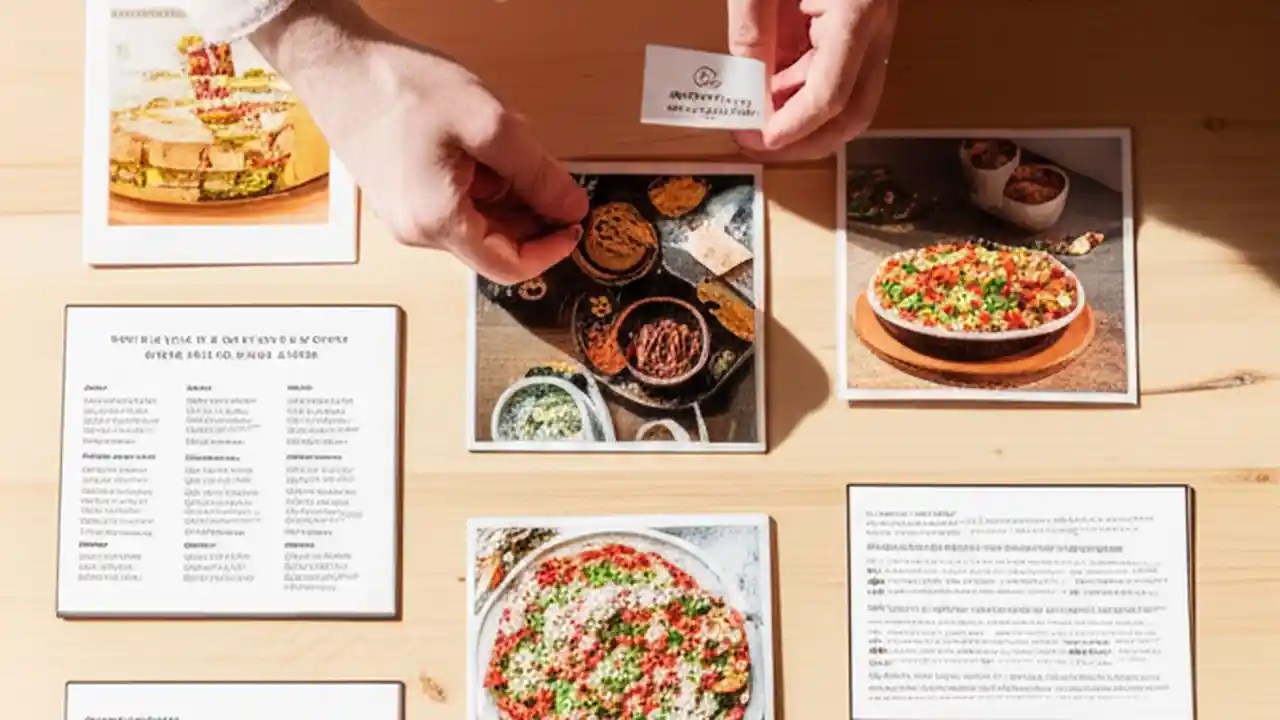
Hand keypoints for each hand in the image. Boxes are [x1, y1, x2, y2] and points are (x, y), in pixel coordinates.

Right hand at [253, 0, 587, 282]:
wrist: (335, 62)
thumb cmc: (399, 86)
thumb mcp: (488, 124)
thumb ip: (537, 174)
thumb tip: (572, 206)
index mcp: (438, 222)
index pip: (509, 267)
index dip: (551, 250)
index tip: (575, 222)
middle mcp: (418, 231)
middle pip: (495, 244)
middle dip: (531, 214)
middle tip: (550, 173)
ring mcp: (406, 214)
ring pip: (478, 221)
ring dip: (506, 192)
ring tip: (506, 142)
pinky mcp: (402, 195)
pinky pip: (456, 202)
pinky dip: (482, 180)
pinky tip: (481, 141)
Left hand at [728, 0, 897, 159]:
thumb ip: (750, 27)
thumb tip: (743, 83)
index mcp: (858, 10)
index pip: (832, 93)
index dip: (794, 126)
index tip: (762, 139)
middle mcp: (875, 29)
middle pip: (852, 114)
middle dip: (804, 141)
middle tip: (758, 145)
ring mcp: (873, 34)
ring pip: (847, 102)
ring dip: (802, 121)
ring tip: (757, 121)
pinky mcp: (860, 34)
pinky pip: (839, 80)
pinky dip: (803, 96)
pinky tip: (772, 95)